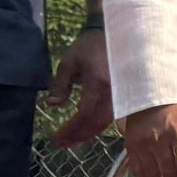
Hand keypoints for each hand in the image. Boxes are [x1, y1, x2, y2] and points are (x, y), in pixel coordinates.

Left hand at [48, 29, 113, 145]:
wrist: (113, 33)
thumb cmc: (89, 46)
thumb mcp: (69, 62)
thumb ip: (60, 84)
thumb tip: (52, 104)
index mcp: (97, 84)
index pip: (84, 114)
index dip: (70, 129)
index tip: (56, 138)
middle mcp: (112, 92)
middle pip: (96, 122)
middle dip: (79, 135)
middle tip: (63, 143)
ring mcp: (120, 93)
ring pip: (106, 120)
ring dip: (89, 132)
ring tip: (73, 139)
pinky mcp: (123, 93)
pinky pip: (111, 114)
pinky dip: (98, 124)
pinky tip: (88, 128)